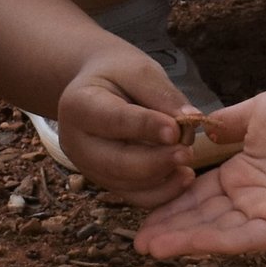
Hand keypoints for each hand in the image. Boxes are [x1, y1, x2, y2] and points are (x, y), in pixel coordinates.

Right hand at [53, 46, 197, 206]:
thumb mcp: (139, 70)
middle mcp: (75, 142)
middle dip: (155, 161)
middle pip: (116, 162)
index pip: (114, 120)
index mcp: (78, 105)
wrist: (98, 87)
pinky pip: (133, 196)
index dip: (145, 127)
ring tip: (188, 161)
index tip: (175, 130)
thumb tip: (190, 120)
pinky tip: (183, 178)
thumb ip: (162, 95)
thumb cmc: (119, 75)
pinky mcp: (104, 181)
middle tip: (187, 153)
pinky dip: (161, 192)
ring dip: (162, 177)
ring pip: (126, 184)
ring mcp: (87, 167)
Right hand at [133, 84, 265, 257]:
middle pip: (203, 220)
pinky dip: (215, 241)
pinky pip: (245, 237)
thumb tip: (191, 127)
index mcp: (241, 175)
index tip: (140, 213)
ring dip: (185, 240)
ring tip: (150, 247)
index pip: (197, 197)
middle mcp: (251, 200)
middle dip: (170, 230)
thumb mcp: (252, 115)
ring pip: (219, 233)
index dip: (170, 206)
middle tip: (136, 242)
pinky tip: (187, 241)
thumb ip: (222, 125)